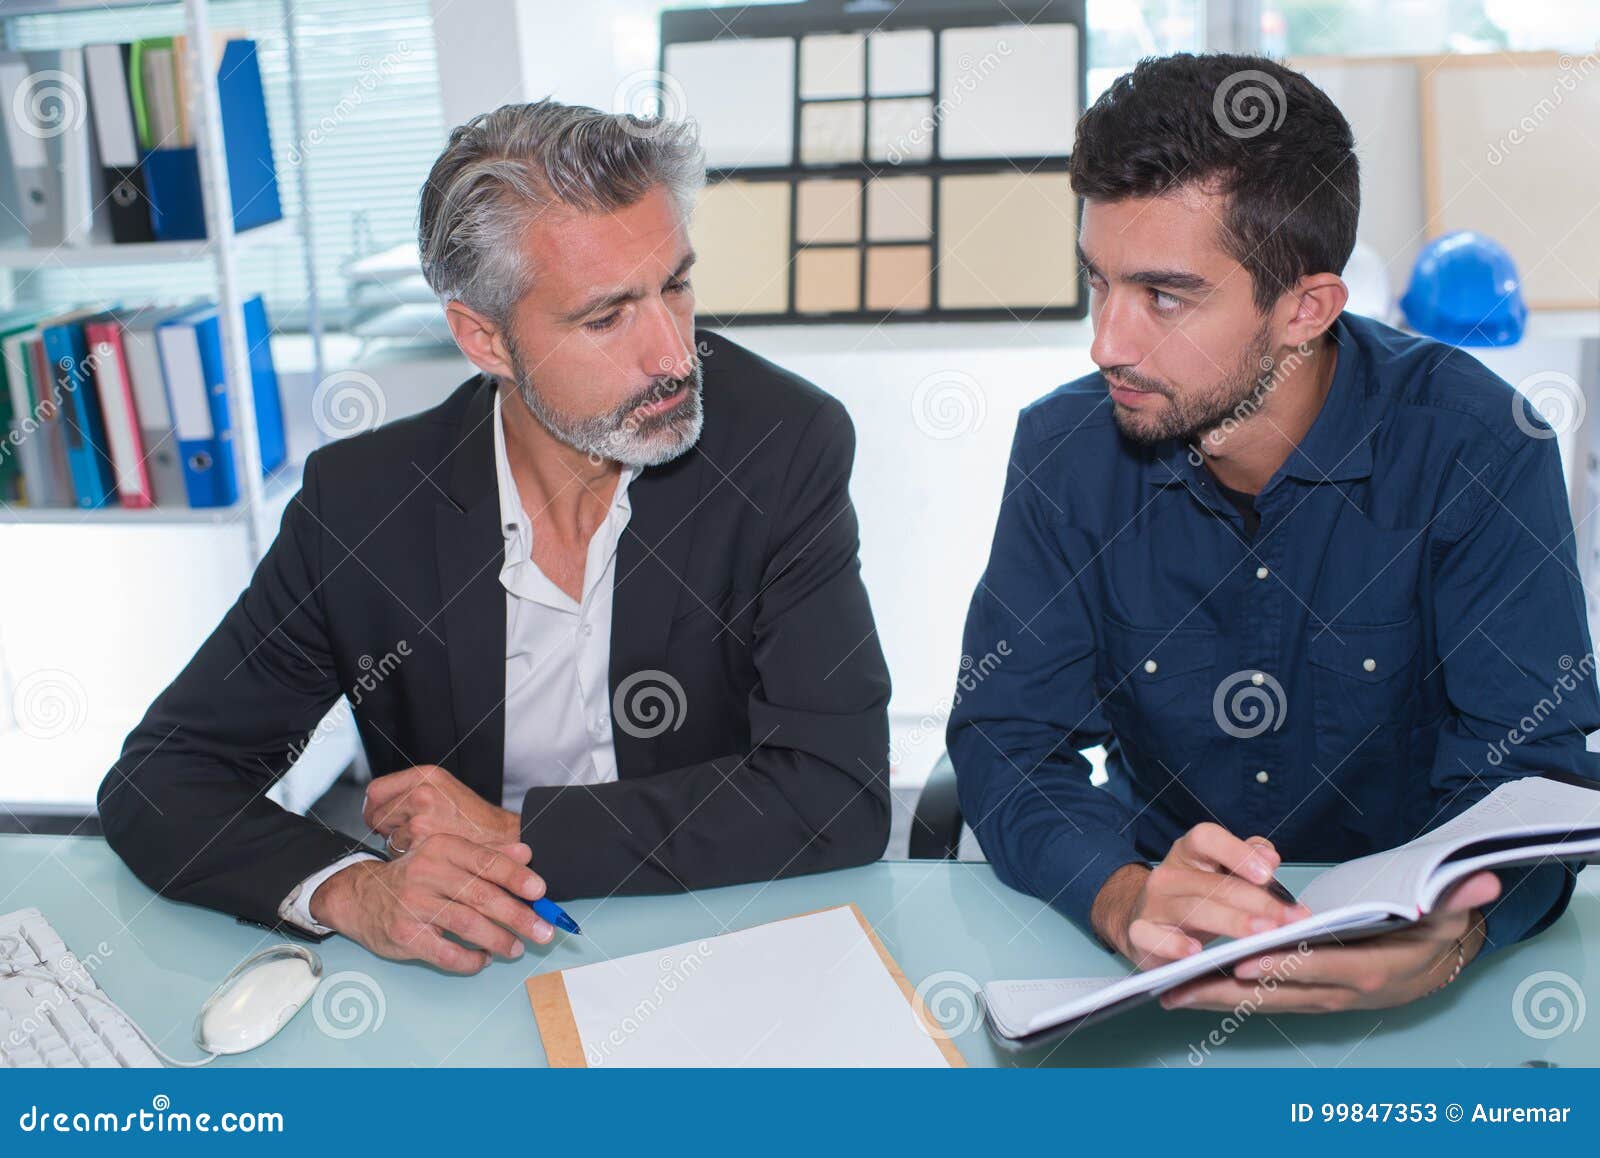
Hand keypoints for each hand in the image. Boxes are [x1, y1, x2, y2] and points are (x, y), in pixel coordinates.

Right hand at [311, 834, 554, 972]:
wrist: (362, 897)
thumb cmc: (416, 877)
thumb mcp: (447, 857)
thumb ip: (487, 855)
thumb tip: (526, 853)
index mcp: (442, 849)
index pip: (486, 861)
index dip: (516, 876)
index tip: (540, 890)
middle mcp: (427, 873)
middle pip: (482, 896)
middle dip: (518, 916)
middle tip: (544, 931)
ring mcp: (413, 905)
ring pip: (468, 926)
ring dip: (499, 940)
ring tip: (516, 948)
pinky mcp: (404, 935)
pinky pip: (446, 954)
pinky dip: (470, 960)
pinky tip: (482, 960)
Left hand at [364, 764, 520, 851]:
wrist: (505, 840)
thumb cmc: (475, 822)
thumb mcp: (445, 792)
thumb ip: (412, 792)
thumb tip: (375, 804)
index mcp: (426, 775)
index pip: (376, 790)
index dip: (373, 808)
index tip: (379, 818)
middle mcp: (421, 791)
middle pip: (375, 813)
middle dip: (384, 828)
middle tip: (401, 836)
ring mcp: (421, 816)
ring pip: (387, 836)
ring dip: (399, 845)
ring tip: (427, 845)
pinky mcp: (423, 840)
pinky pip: (399, 853)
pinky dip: (409, 858)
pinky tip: (431, 855)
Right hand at [1092, 823, 1309, 968]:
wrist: (1145, 921)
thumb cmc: (1196, 897)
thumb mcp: (1221, 873)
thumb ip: (1249, 860)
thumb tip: (1270, 856)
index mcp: (1189, 852)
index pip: (1207, 838)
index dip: (1236, 852)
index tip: (1267, 873)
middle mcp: (1169, 874)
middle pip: (1211, 883)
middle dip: (1255, 901)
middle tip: (1287, 918)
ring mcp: (1153, 904)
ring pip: (1193, 910)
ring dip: (1231, 921)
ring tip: (1262, 933)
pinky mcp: (1140, 933)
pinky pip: (1152, 936)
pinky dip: (1173, 944)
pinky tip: (1195, 951)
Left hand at [1159, 871, 1497, 1012]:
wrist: (1442, 961)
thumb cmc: (1437, 928)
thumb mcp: (1450, 909)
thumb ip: (1456, 896)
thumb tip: (1480, 879)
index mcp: (1372, 968)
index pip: (1323, 968)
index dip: (1285, 968)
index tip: (1245, 965)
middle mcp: (1343, 991)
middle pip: (1280, 992)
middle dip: (1229, 992)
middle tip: (1180, 986)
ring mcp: (1325, 997)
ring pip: (1264, 1000)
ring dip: (1218, 997)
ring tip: (1170, 991)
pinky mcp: (1312, 996)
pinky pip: (1264, 997)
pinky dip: (1230, 996)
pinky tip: (1193, 989)